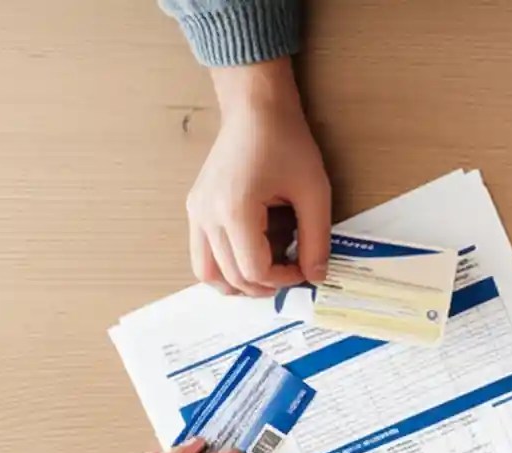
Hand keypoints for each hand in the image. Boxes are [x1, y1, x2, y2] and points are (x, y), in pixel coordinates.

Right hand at [187, 58, 330, 296]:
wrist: (256, 109)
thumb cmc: (286, 142)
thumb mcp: (314, 192)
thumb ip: (316, 239)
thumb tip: (316, 276)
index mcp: (235, 211)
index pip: (254, 271)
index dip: (284, 279)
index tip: (304, 269)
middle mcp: (206, 215)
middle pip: (230, 278)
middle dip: (264, 284)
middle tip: (291, 272)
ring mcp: (195, 212)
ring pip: (207, 273)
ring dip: (238, 282)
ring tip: (269, 271)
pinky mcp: (194, 208)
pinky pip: (203, 254)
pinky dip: (225, 265)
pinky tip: (253, 252)